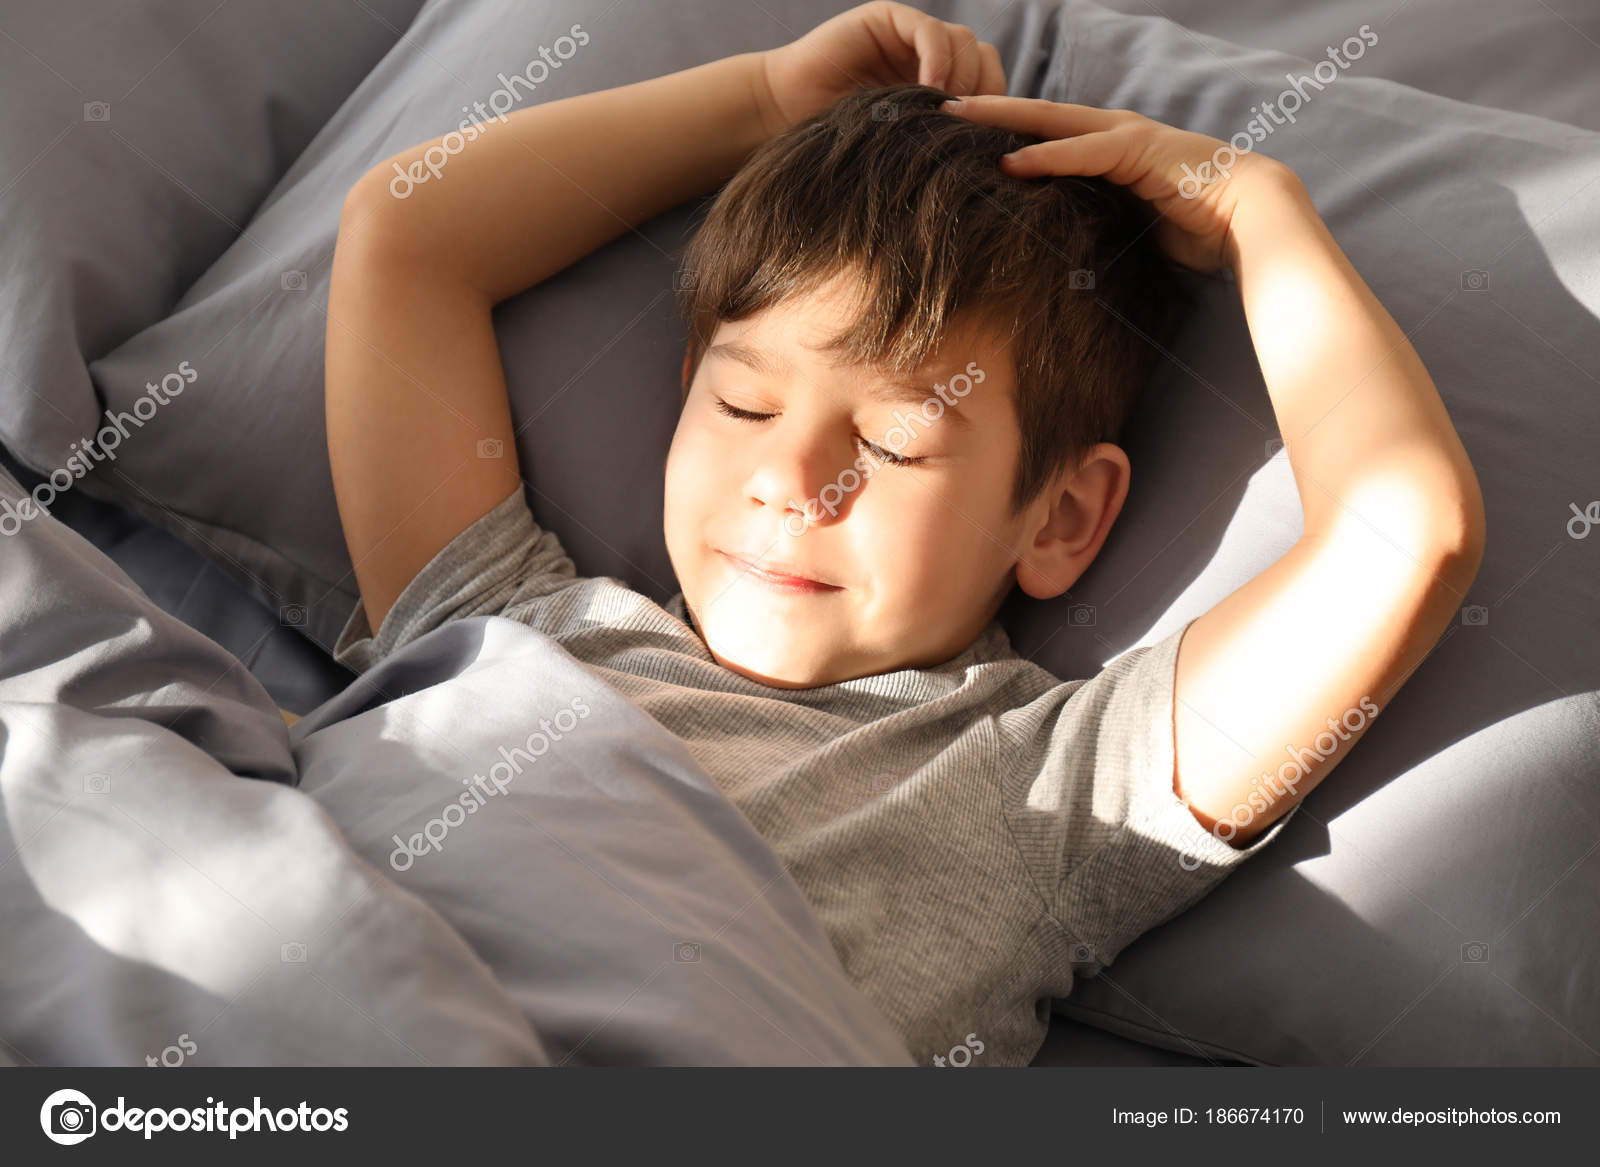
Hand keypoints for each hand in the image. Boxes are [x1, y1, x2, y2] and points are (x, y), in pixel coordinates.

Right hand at [758, 1, 1005, 134]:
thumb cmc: (839, 138)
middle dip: (985, 93)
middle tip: (966, 126)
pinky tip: (929, 90)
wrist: (785, 111)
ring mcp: (910, 35)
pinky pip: (930, 31)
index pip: (987, 83)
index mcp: (937, 84)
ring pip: (964, 43)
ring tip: (943, 111)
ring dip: (963, 79)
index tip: (981, 140)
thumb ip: (937, 138)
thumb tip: (986, 156)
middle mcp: (928, 56)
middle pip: (984, 59)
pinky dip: (938, 60)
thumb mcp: (901, 143)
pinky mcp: (888, 19)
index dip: (994, 108)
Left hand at [939, 96, 1298, 271]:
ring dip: (1003, 120)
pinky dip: (1047, 156)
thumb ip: (1091, 220)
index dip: (1002, 132)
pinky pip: (1085, 152)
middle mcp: (1114, 134)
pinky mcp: (1141, 151)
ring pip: (1053, 122)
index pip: (1045, 136)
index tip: (958, 135)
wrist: (1249, 220)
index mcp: (1108, 151)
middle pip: (1039, 118)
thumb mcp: (1126, 225)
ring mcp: (1128, 137)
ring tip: (956, 118)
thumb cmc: (1193, 230)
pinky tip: (1010, 160)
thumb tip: (1053, 247)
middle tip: (939, 105)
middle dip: (989, 111)